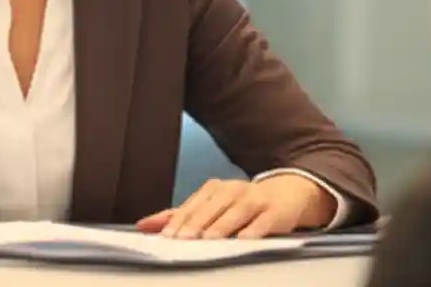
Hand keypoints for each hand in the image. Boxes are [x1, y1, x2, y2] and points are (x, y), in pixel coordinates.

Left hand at [136, 175, 336, 239]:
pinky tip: (244, 240)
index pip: (192, 206)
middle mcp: (232, 191)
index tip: (166, 236)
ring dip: (221, 226)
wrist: (287, 193)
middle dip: (195, 224)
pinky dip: (254, 231)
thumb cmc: (243, 204)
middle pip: (211, 208)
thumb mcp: (210, 206)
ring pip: (235, 212)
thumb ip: (178, 216)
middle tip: (182, 240)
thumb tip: (144, 225)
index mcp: (214, 189)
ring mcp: (254, 199)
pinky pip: (263, 222)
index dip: (178, 221)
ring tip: (208, 240)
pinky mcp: (274, 211)